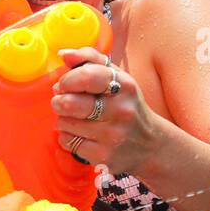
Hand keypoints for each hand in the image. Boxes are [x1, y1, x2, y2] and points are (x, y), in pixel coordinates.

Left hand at [50, 48, 161, 173]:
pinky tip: (80, 135)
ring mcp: (112, 135)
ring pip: (65, 123)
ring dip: (63, 120)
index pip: (87, 76)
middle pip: (70, 103)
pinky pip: (68, 142)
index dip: (67, 80)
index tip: (64, 84)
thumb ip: (90, 60)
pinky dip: (67, 137)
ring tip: (76, 119)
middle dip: (59, 101)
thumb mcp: (117, 78)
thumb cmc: (126, 105)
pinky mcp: (103, 156)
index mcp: (124, 86)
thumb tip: (63, 55)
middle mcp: (121, 111)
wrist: (150, 144)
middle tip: (62, 102)